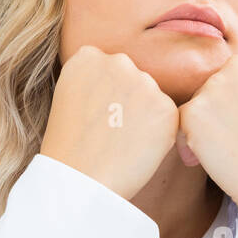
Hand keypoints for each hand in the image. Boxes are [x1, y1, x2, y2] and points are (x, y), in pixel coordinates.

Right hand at [41, 45, 178, 200]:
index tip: (95, 118)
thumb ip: (96, 82)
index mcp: (89, 56)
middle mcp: (118, 61)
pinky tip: (136, 150)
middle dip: (129, 104)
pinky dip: (159, 136)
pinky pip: (168, 120)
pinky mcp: (166, 108)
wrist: (79, 180)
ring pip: (152, 99)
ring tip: (121, 143)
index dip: (106, 98)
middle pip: (134, 81)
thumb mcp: (69, 99)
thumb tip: (120, 88)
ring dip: (145, 118)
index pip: (109, 70)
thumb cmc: (70, 149)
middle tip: (111, 133)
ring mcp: (144, 82)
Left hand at [177, 44, 237, 225]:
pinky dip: (190, 143)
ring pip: (198, 103)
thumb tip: (211, 85)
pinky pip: (180, 122)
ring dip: (207, 125)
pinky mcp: (194, 111)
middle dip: (221, 110)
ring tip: (234, 148)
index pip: (237, 71)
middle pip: (214, 83)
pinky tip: (215, 157)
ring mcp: (215, 86)